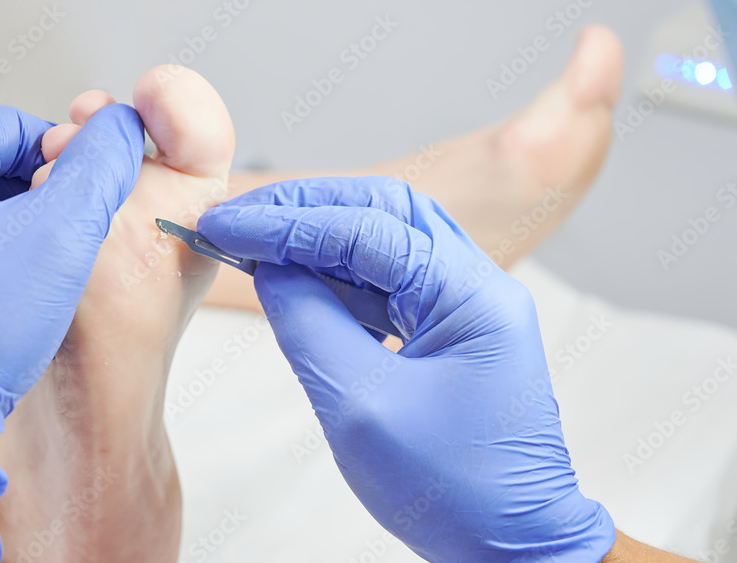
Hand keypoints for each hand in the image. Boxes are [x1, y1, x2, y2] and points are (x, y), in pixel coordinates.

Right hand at [198, 176, 614, 562]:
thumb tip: (270, 270)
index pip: (365, 229)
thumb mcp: (359, 406)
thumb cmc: (453, 490)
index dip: (286, 223)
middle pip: (383, 210)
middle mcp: (476, 285)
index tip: (226, 225)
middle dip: (307, 208)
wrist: (511, 546)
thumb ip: (307, 323)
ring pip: (385, 239)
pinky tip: (297, 279)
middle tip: (241, 218)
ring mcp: (465, 305)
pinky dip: (337, 272)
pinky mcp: (449, 329)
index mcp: (472, 296)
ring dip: (319, 235)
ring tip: (258, 243)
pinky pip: (388, 280)